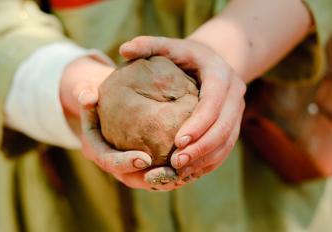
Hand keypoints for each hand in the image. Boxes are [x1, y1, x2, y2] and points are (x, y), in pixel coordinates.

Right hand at [78, 92, 182, 190]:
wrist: (105, 109)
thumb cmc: (99, 101)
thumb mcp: (89, 95)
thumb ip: (85, 94)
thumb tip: (88, 95)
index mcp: (98, 150)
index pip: (109, 162)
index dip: (125, 163)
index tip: (144, 159)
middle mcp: (114, 164)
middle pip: (133, 179)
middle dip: (153, 179)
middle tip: (173, 172)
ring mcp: (129, 168)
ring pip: (150, 180)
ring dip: (169, 179)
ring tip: (188, 172)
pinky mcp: (144, 166)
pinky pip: (160, 173)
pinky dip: (175, 171)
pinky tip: (194, 164)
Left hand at [120, 36, 245, 180]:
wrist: (212, 60)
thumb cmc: (185, 55)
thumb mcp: (169, 45)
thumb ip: (147, 45)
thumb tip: (123, 49)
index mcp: (221, 75)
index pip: (213, 103)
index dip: (198, 124)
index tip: (176, 142)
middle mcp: (235, 95)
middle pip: (224, 128)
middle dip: (201, 149)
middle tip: (176, 163)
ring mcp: (237, 112)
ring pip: (227, 143)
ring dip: (205, 160)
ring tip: (179, 173)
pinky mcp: (233, 125)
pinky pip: (225, 148)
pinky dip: (208, 162)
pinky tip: (187, 172)